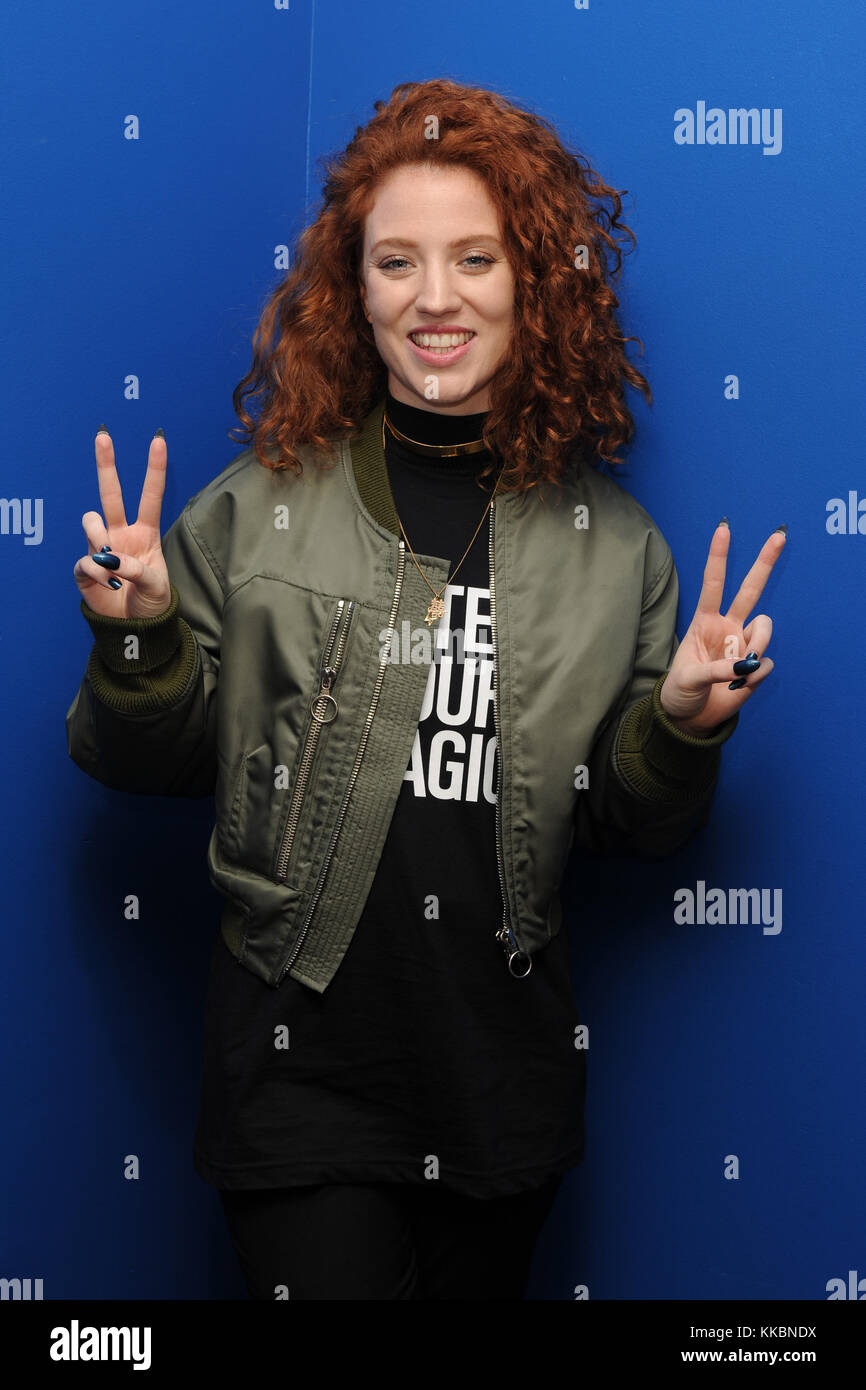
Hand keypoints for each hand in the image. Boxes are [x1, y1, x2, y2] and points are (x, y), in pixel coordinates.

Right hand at [73, 429, 171, 619]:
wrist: (136, 629)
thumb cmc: (153, 603)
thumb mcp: (158, 586)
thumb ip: (139, 569)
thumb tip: (112, 558)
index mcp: (145, 533)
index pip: (150, 496)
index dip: (154, 469)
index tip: (158, 441)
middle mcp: (121, 534)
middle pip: (111, 494)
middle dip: (106, 465)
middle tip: (103, 436)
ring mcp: (101, 549)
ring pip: (91, 521)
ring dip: (99, 536)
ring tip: (113, 561)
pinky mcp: (85, 569)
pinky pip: (85, 560)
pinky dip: (97, 573)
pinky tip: (109, 585)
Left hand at [659, 521, 784, 734]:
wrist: (690, 717)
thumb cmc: (680, 691)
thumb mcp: (687, 678)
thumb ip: (715, 669)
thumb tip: (745, 663)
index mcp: (705, 622)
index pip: (713, 584)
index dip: (718, 557)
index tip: (724, 529)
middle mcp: (728, 627)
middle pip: (751, 590)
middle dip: (765, 562)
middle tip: (779, 536)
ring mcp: (744, 645)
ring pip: (765, 628)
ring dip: (758, 644)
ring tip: (742, 667)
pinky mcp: (755, 666)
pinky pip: (765, 662)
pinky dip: (755, 674)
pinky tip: (740, 684)